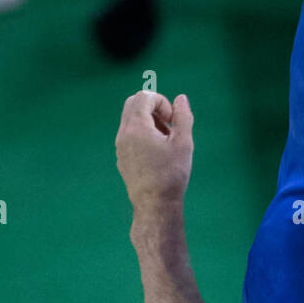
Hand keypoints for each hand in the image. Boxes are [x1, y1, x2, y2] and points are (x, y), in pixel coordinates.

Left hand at [116, 91, 193, 208]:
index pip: (145, 96)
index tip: (173, 121)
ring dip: (148, 122)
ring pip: (130, 120)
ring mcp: (120, 146)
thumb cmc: (171, 175)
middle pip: (133, 103)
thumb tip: (180, 99)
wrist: (154, 206)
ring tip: (165, 141)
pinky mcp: (121, 158)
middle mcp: (123, 133)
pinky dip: (142, 135)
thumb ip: (183, 117)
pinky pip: (129, 135)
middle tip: (168, 126)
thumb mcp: (184, 143)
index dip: (162, 102)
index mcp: (136, 126)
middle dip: (153, 108)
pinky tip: (157, 154)